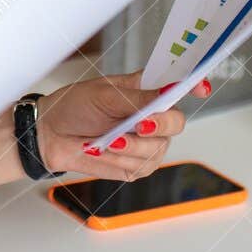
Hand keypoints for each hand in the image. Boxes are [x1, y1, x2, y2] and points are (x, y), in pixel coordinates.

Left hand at [32, 75, 212, 181]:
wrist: (51, 134)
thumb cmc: (74, 106)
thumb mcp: (104, 94)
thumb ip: (138, 98)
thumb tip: (167, 92)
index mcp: (146, 91)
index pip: (178, 86)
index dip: (194, 85)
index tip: (200, 86)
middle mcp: (152, 117)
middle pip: (176, 122)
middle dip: (159, 125)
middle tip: (139, 124)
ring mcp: (147, 143)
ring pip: (158, 148)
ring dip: (130, 145)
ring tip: (106, 139)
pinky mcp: (137, 166)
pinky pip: (141, 165)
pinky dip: (121, 158)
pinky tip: (104, 149)